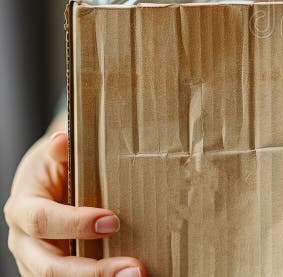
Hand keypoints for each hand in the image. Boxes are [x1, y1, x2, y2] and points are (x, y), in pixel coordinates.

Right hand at [4, 127, 145, 276]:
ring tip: (137, 275)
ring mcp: (35, 262)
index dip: (75, 224)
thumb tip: (61, 141)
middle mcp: (24, 242)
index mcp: (22, 208)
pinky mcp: (52, 272)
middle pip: (49, 267)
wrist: (47, 181)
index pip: (42, 221)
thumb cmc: (56, 166)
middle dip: (92, 272)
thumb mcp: (56, 155)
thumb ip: (61, 151)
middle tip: (134, 268)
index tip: (112, 221)